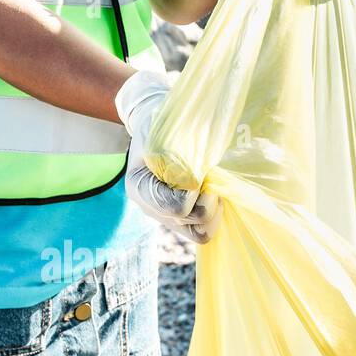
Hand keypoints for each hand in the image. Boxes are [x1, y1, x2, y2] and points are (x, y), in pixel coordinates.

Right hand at [115, 70, 221, 243]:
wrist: (156, 124)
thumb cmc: (160, 123)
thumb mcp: (164, 131)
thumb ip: (176, 155)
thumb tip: (196, 178)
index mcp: (139, 188)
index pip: (175, 207)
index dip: (194, 192)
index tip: (200, 171)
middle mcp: (150, 208)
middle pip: (189, 222)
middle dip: (208, 201)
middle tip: (213, 178)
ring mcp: (166, 216)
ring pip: (200, 233)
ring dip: (214, 212)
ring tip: (216, 188)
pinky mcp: (182, 218)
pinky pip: (203, 229)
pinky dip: (215, 214)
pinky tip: (215, 193)